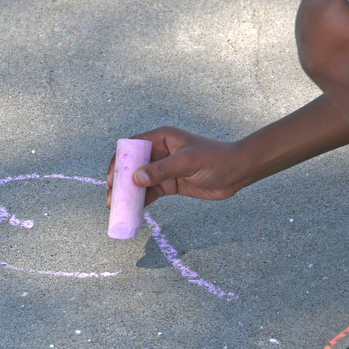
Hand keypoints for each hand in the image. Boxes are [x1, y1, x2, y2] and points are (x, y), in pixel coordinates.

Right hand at [125, 127, 251, 204]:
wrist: (237, 172)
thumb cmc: (215, 159)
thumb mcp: (187, 162)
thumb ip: (162, 170)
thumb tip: (136, 179)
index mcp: (162, 138)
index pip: (133, 146)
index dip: (120, 161)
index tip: (113, 178)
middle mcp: (160, 152)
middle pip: (133, 165)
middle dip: (121, 180)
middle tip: (111, 197)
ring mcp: (165, 169)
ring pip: (141, 181)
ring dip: (129, 193)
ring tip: (117, 207)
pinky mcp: (171, 183)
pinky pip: (152, 192)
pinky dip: (142, 200)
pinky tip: (134, 210)